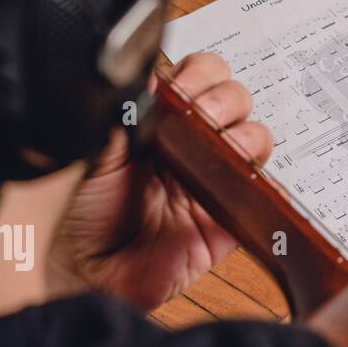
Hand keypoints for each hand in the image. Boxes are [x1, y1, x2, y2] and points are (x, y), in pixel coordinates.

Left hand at [47, 53, 272, 309]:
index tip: (184, 88)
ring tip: (223, 150)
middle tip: (203, 116)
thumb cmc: (83, 215)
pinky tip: (243, 179)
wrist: (91, 274)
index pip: (199, 75)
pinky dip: (264, 182)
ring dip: (245, 135)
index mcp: (163, 120)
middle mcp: (194, 142)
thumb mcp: (93, 156)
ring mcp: (215, 176)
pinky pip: (264, 192)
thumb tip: (135, 79)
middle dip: (224, 99)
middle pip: (234, 98)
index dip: (201, 73)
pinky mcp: (231, 215)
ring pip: (255, 136)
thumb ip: (117, 117)